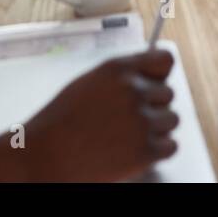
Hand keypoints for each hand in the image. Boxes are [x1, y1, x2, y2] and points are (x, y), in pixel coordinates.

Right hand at [0, 50, 177, 181]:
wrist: (45, 156)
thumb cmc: (59, 123)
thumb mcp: (88, 84)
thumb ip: (120, 79)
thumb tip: (147, 81)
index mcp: (118, 70)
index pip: (164, 60)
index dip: (161, 74)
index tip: (157, 82)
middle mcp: (134, 90)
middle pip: (169, 94)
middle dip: (154, 106)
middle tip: (130, 120)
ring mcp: (142, 120)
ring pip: (172, 120)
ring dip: (157, 129)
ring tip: (128, 137)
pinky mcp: (146, 150)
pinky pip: (171, 146)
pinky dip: (157, 151)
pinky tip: (134, 150)